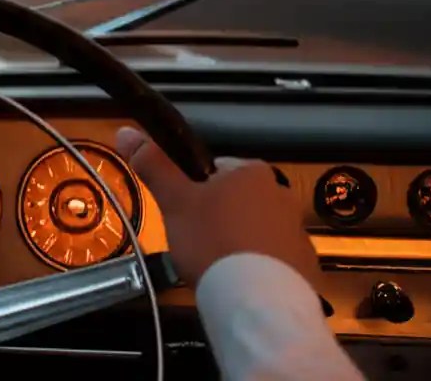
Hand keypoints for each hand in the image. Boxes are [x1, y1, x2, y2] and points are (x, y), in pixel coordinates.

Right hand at [115, 127, 319, 286]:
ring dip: (239, 243)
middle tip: (196, 244)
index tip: (185, 216)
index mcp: (251, 171)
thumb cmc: (212, 240)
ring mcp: (297, 230)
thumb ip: (153, 165)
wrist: (257, 300)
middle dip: (218, 219)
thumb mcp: (174, 201)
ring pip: (255, 230)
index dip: (194, 193)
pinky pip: (273, 259)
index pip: (215, 171)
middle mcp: (281, 193)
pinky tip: (240, 283)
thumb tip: (125, 131)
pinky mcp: (305, 264)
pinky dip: (257, 267)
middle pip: (237, 201)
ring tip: (217, 268)